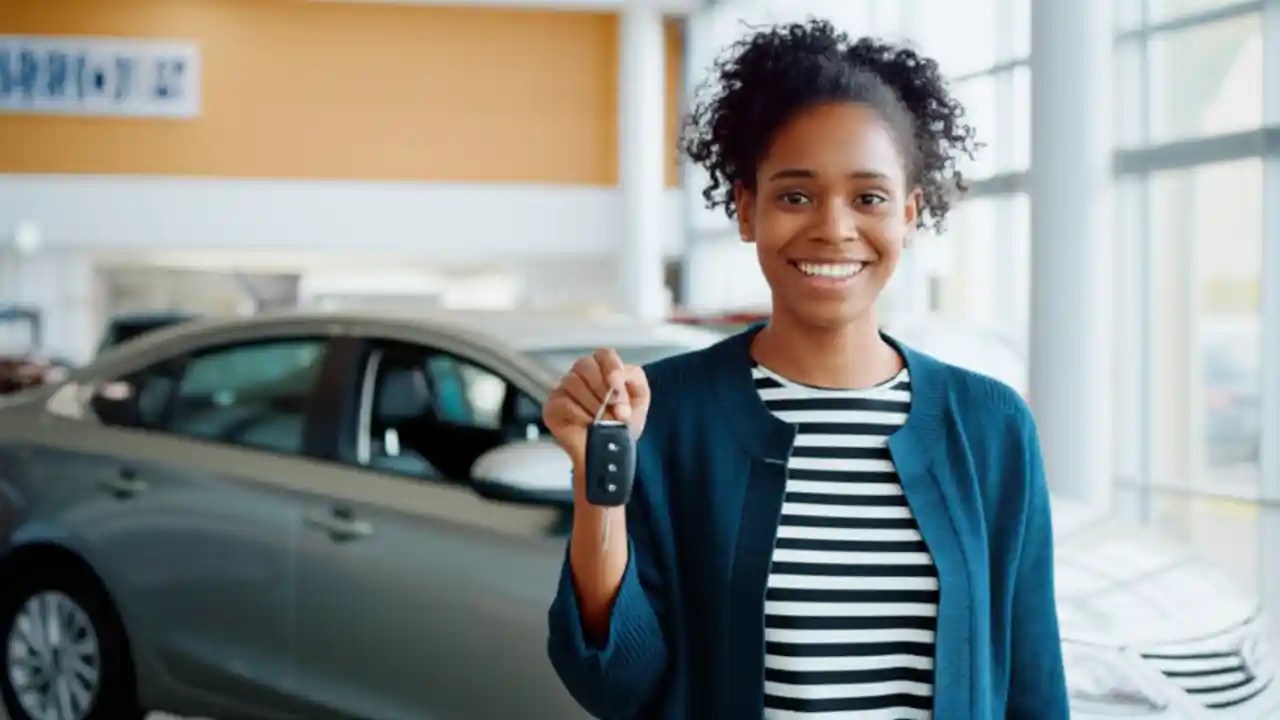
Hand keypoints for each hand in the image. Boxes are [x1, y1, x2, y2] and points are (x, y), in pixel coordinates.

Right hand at [543, 348, 650, 466]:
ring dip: (594, 404)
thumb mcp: (639, 399)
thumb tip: (621, 381)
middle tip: (616, 409)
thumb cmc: (622, 422)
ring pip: (573, 383)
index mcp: (602, 368)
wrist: (609, 452)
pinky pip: (564, 403)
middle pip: (585, 365)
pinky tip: (590, 424)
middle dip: (604, 389)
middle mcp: (581, 375)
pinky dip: (580, 414)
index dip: (611, 367)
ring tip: (604, 420)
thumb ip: (636, 380)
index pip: (604, 355)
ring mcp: (564, 389)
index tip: (618, 384)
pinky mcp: (552, 407)